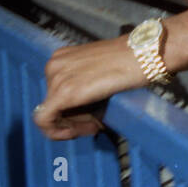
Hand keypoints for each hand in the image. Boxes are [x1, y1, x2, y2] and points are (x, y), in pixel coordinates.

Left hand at [33, 38, 147, 139]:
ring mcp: (56, 78)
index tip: (89, 117)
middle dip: (72, 119)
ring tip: (96, 124)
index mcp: (62, 58)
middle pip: (52, 104)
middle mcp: (54, 65)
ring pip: (50, 115)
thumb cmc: (131, 61)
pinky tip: (82, 130)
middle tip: (95, 123)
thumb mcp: (99, 70)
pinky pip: (45, 121)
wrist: (142, 54)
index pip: (54, 92)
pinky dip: (59, 132)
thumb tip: (80, 111)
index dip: (70, 110)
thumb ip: (85, 84)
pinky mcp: (63, 93)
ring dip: (73, 124)